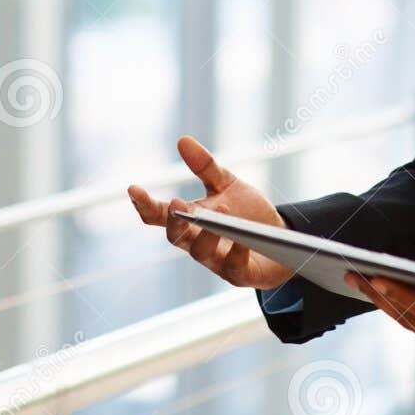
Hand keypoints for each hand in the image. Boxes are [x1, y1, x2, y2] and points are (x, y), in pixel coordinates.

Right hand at [128, 136, 294, 289]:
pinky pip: (233, 267)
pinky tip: (242, 239)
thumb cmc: (247, 213)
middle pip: (174, 236)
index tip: (133, 189)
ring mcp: (216, 260)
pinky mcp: (239, 274)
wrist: (281, 238)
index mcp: (189, 220)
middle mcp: (196, 242)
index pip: (158, 215)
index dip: (144, 204)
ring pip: (200, 253)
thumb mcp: (228, 184)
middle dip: (173, 221)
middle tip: (176, 204)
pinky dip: (235, 252)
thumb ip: (205, 167)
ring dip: (207, 234)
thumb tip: (182, 140)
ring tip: (220, 210)